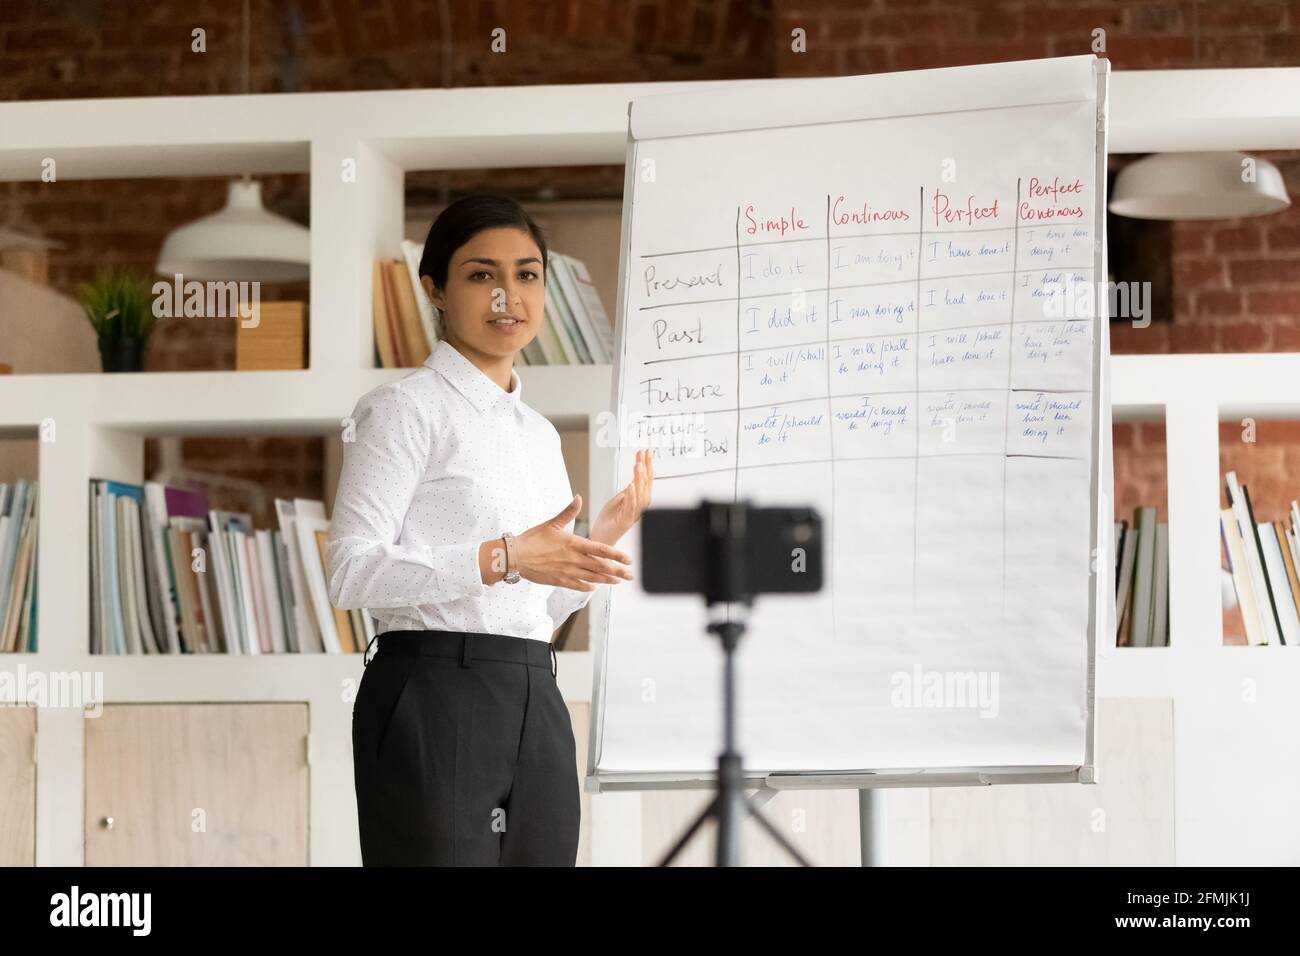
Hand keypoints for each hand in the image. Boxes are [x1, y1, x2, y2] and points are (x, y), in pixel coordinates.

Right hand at [512, 495, 633, 591]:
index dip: (616, 555)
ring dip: (606, 580)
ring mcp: (566, 571)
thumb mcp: (551, 524)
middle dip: (617, 571)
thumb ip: (568, 512)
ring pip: (591, 577)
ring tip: (618, 581)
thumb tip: (578, 498)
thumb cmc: (531, 538)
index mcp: (573, 544)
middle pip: (600, 566)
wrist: (514, 556)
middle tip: (630, 575)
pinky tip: (594, 587)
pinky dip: (586, 587)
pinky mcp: (558, 580)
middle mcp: (573, 559)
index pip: (600, 550)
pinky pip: (576, 585)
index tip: (628, 559)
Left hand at [590, 448, 653, 547]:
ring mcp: (632, 515)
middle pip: (646, 485)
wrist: (600, 540)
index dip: (646, 465)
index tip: (646, 451)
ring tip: (638, 465)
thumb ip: (628, 491)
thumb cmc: (609, 522)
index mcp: (637, 500)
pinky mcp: (625, 522)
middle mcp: (638, 507)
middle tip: (644, 453)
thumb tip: (635, 478)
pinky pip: (630, 508)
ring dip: (640, 479)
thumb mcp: (618, 501)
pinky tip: (630, 485)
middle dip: (646, 468)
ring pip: (640, 495)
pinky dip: (632, 496)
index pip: (645, 479)